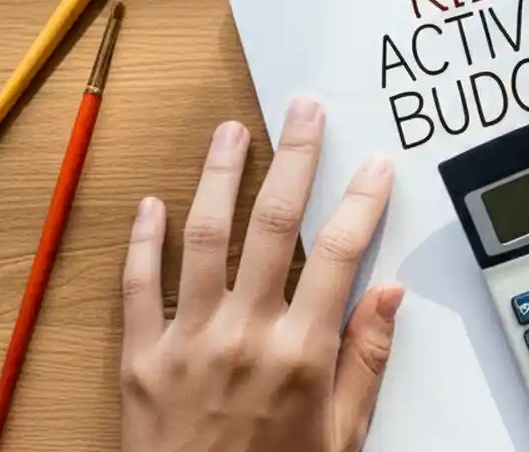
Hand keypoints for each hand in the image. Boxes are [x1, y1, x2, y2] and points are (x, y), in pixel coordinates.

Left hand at [120, 99, 401, 451]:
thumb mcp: (342, 437)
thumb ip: (366, 361)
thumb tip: (389, 294)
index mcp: (301, 354)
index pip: (339, 253)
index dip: (361, 202)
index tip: (376, 166)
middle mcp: (244, 335)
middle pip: (273, 224)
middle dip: (294, 157)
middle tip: (304, 110)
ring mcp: (187, 341)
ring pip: (204, 236)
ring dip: (220, 175)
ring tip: (232, 132)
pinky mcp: (141, 357)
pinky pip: (138, 286)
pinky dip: (144, 241)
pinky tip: (152, 204)